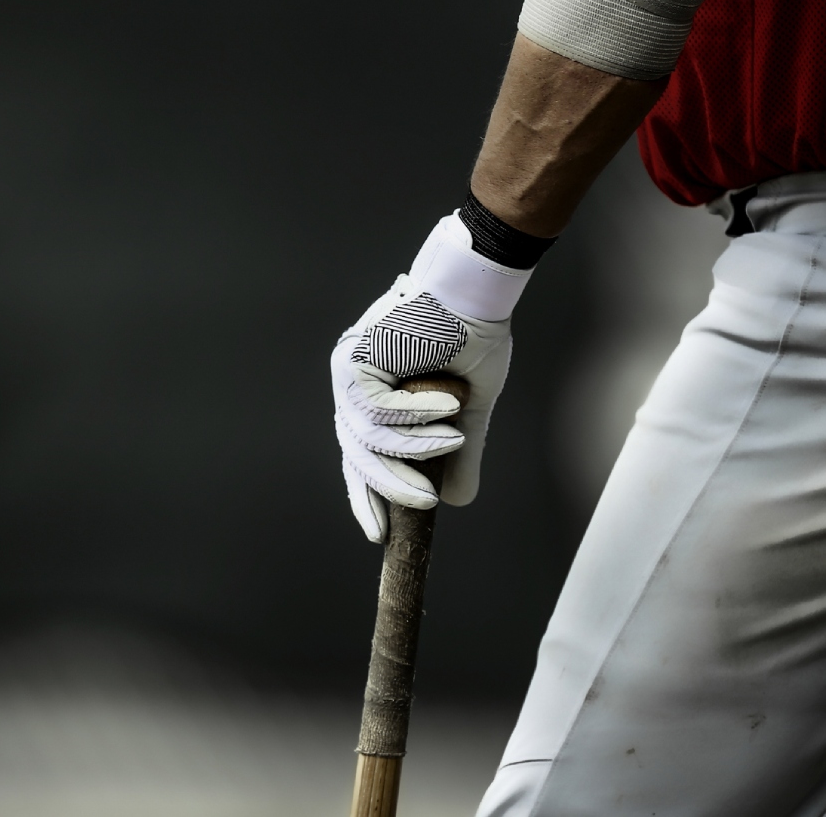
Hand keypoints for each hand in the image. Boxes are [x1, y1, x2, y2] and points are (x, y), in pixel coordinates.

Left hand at [332, 215, 519, 541]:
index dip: (368, 495)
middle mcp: (352, 383)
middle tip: (424, 504)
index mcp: (370, 395)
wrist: (476, 292)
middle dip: (391, 485)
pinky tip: (450, 408)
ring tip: (456, 440)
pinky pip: (382, 409)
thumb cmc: (472, 338)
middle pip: (358, 453)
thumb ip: (459, 453)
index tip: (379, 534)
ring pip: (371, 436)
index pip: (359, 455)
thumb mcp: (467, 410)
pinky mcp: (357, 358)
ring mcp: (350, 370)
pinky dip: (418, 415)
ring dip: (417, 447)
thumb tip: (455, 501)